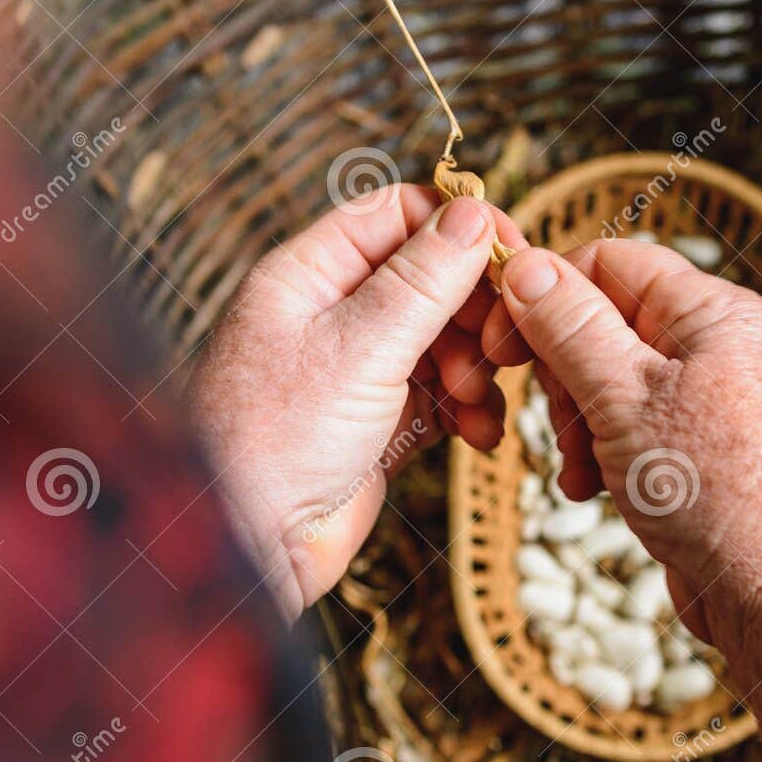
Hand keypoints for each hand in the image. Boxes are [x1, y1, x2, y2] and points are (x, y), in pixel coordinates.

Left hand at [186, 187, 524, 618]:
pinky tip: (479, 436)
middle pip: (431, 279)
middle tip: (502, 347)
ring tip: (478, 402)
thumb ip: (422, 280)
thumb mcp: (358, 347)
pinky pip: (441, 398)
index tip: (512, 259)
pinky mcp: (379, 425)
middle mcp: (332, 315)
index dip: (459, 229)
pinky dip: (469, 411)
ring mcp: (357, 371)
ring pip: (444, 341)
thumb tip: (473, 213)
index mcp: (310, 274)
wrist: (249, 548)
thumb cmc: (273, 441)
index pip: (397, 215)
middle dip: (475, 311)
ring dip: (477, 367)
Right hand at [487, 240, 761, 761]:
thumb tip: (526, 266)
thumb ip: (571, 327)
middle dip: (562, 377)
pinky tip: (593, 494)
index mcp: (708, 311)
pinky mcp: (697, 458)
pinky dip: (600, 458)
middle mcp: (713, 348)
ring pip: (609, 386)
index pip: (606, 263)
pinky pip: (629, 434)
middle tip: (562, 427)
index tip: (502, 348)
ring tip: (582, 472)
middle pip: (602, 326)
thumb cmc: (717, 489)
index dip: (544, 297)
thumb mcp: (625, 396)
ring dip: (576, 426)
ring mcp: (707, 404)